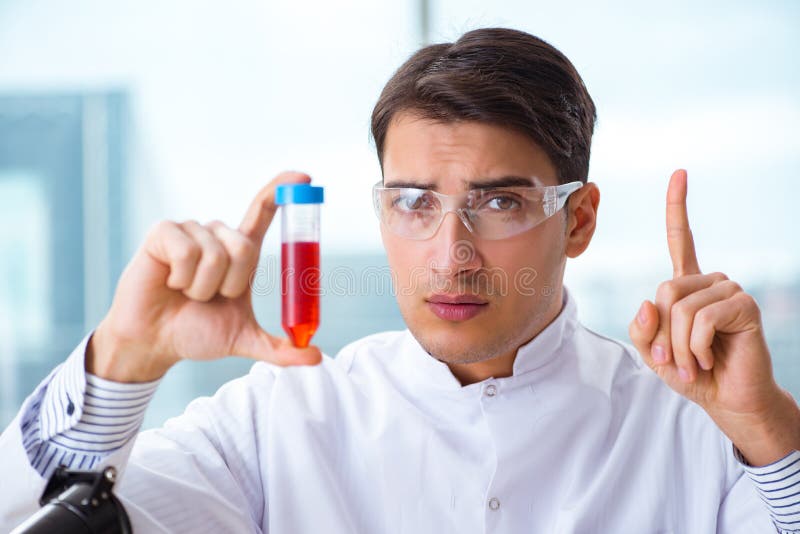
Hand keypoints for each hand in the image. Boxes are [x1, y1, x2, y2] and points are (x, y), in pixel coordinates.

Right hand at [87, 171, 321, 382]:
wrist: (155, 342)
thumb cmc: (196, 332)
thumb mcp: (243, 340)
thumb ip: (279, 348)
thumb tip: (316, 357)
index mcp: (239, 251)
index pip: (262, 211)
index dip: (281, 191)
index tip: (305, 176)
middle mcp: (217, 235)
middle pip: (244, 247)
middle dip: (230, 285)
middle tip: (209, 298)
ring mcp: (190, 230)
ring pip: (215, 254)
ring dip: (203, 287)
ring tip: (186, 292)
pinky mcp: (162, 232)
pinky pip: (186, 252)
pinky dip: (181, 278)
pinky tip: (169, 282)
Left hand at [628, 169, 798, 464]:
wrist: (727, 401)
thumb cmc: (691, 373)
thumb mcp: (653, 352)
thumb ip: (642, 329)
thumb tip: (646, 301)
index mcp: (687, 286)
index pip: (681, 240)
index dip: (677, 207)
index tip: (680, 172)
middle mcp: (709, 282)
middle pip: (664, 290)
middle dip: (662, 334)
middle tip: (673, 361)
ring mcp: (729, 291)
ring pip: (681, 307)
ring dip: (679, 346)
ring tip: (693, 364)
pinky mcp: (744, 306)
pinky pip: (702, 318)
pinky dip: (696, 346)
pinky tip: (709, 360)